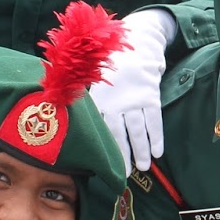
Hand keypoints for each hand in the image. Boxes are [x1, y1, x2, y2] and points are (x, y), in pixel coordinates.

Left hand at [89, 9, 177, 173]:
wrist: (136, 45)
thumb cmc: (111, 67)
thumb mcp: (93, 81)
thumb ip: (84, 100)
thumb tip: (62, 115)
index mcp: (100, 99)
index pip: (101, 128)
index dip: (102, 147)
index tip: (102, 165)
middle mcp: (117, 101)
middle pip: (120, 133)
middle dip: (123, 155)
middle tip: (124, 175)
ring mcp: (135, 99)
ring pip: (139, 130)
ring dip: (142, 150)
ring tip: (144, 167)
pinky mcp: (151, 96)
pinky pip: (155, 120)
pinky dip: (157, 137)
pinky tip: (158, 152)